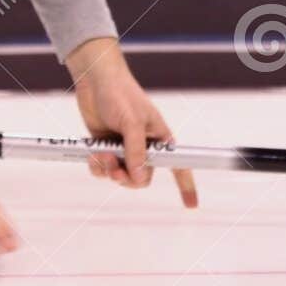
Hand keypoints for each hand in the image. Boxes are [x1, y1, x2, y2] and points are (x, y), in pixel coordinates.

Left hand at [67, 37, 198, 207]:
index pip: (178, 165)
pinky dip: (97, 165)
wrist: (95, 80)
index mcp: (160, 139)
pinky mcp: (106, 148)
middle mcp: (144, 147)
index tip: (191, 205)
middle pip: (142, 177)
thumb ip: (136, 151)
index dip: (186, 185)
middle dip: (128, 177)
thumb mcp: (132, 123)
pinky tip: (93, 154)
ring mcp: (124, 148)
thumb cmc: (120, 95)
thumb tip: (139, 177)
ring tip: (101, 154)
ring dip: (110, 170)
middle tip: (116, 170)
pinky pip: (103, 169)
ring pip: (121, 175)